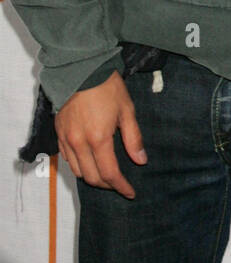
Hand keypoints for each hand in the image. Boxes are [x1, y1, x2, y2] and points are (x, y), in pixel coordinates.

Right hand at [55, 72, 145, 197]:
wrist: (82, 70)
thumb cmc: (107, 88)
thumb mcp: (127, 111)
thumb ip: (134, 139)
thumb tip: (141, 160)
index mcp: (98, 138)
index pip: (109, 174)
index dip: (121, 186)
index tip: (130, 192)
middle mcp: (79, 143)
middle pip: (92, 177)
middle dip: (108, 185)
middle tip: (120, 183)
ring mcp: (66, 139)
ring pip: (77, 171)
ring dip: (92, 177)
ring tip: (106, 174)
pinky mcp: (58, 133)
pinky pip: (67, 159)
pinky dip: (79, 166)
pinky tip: (90, 162)